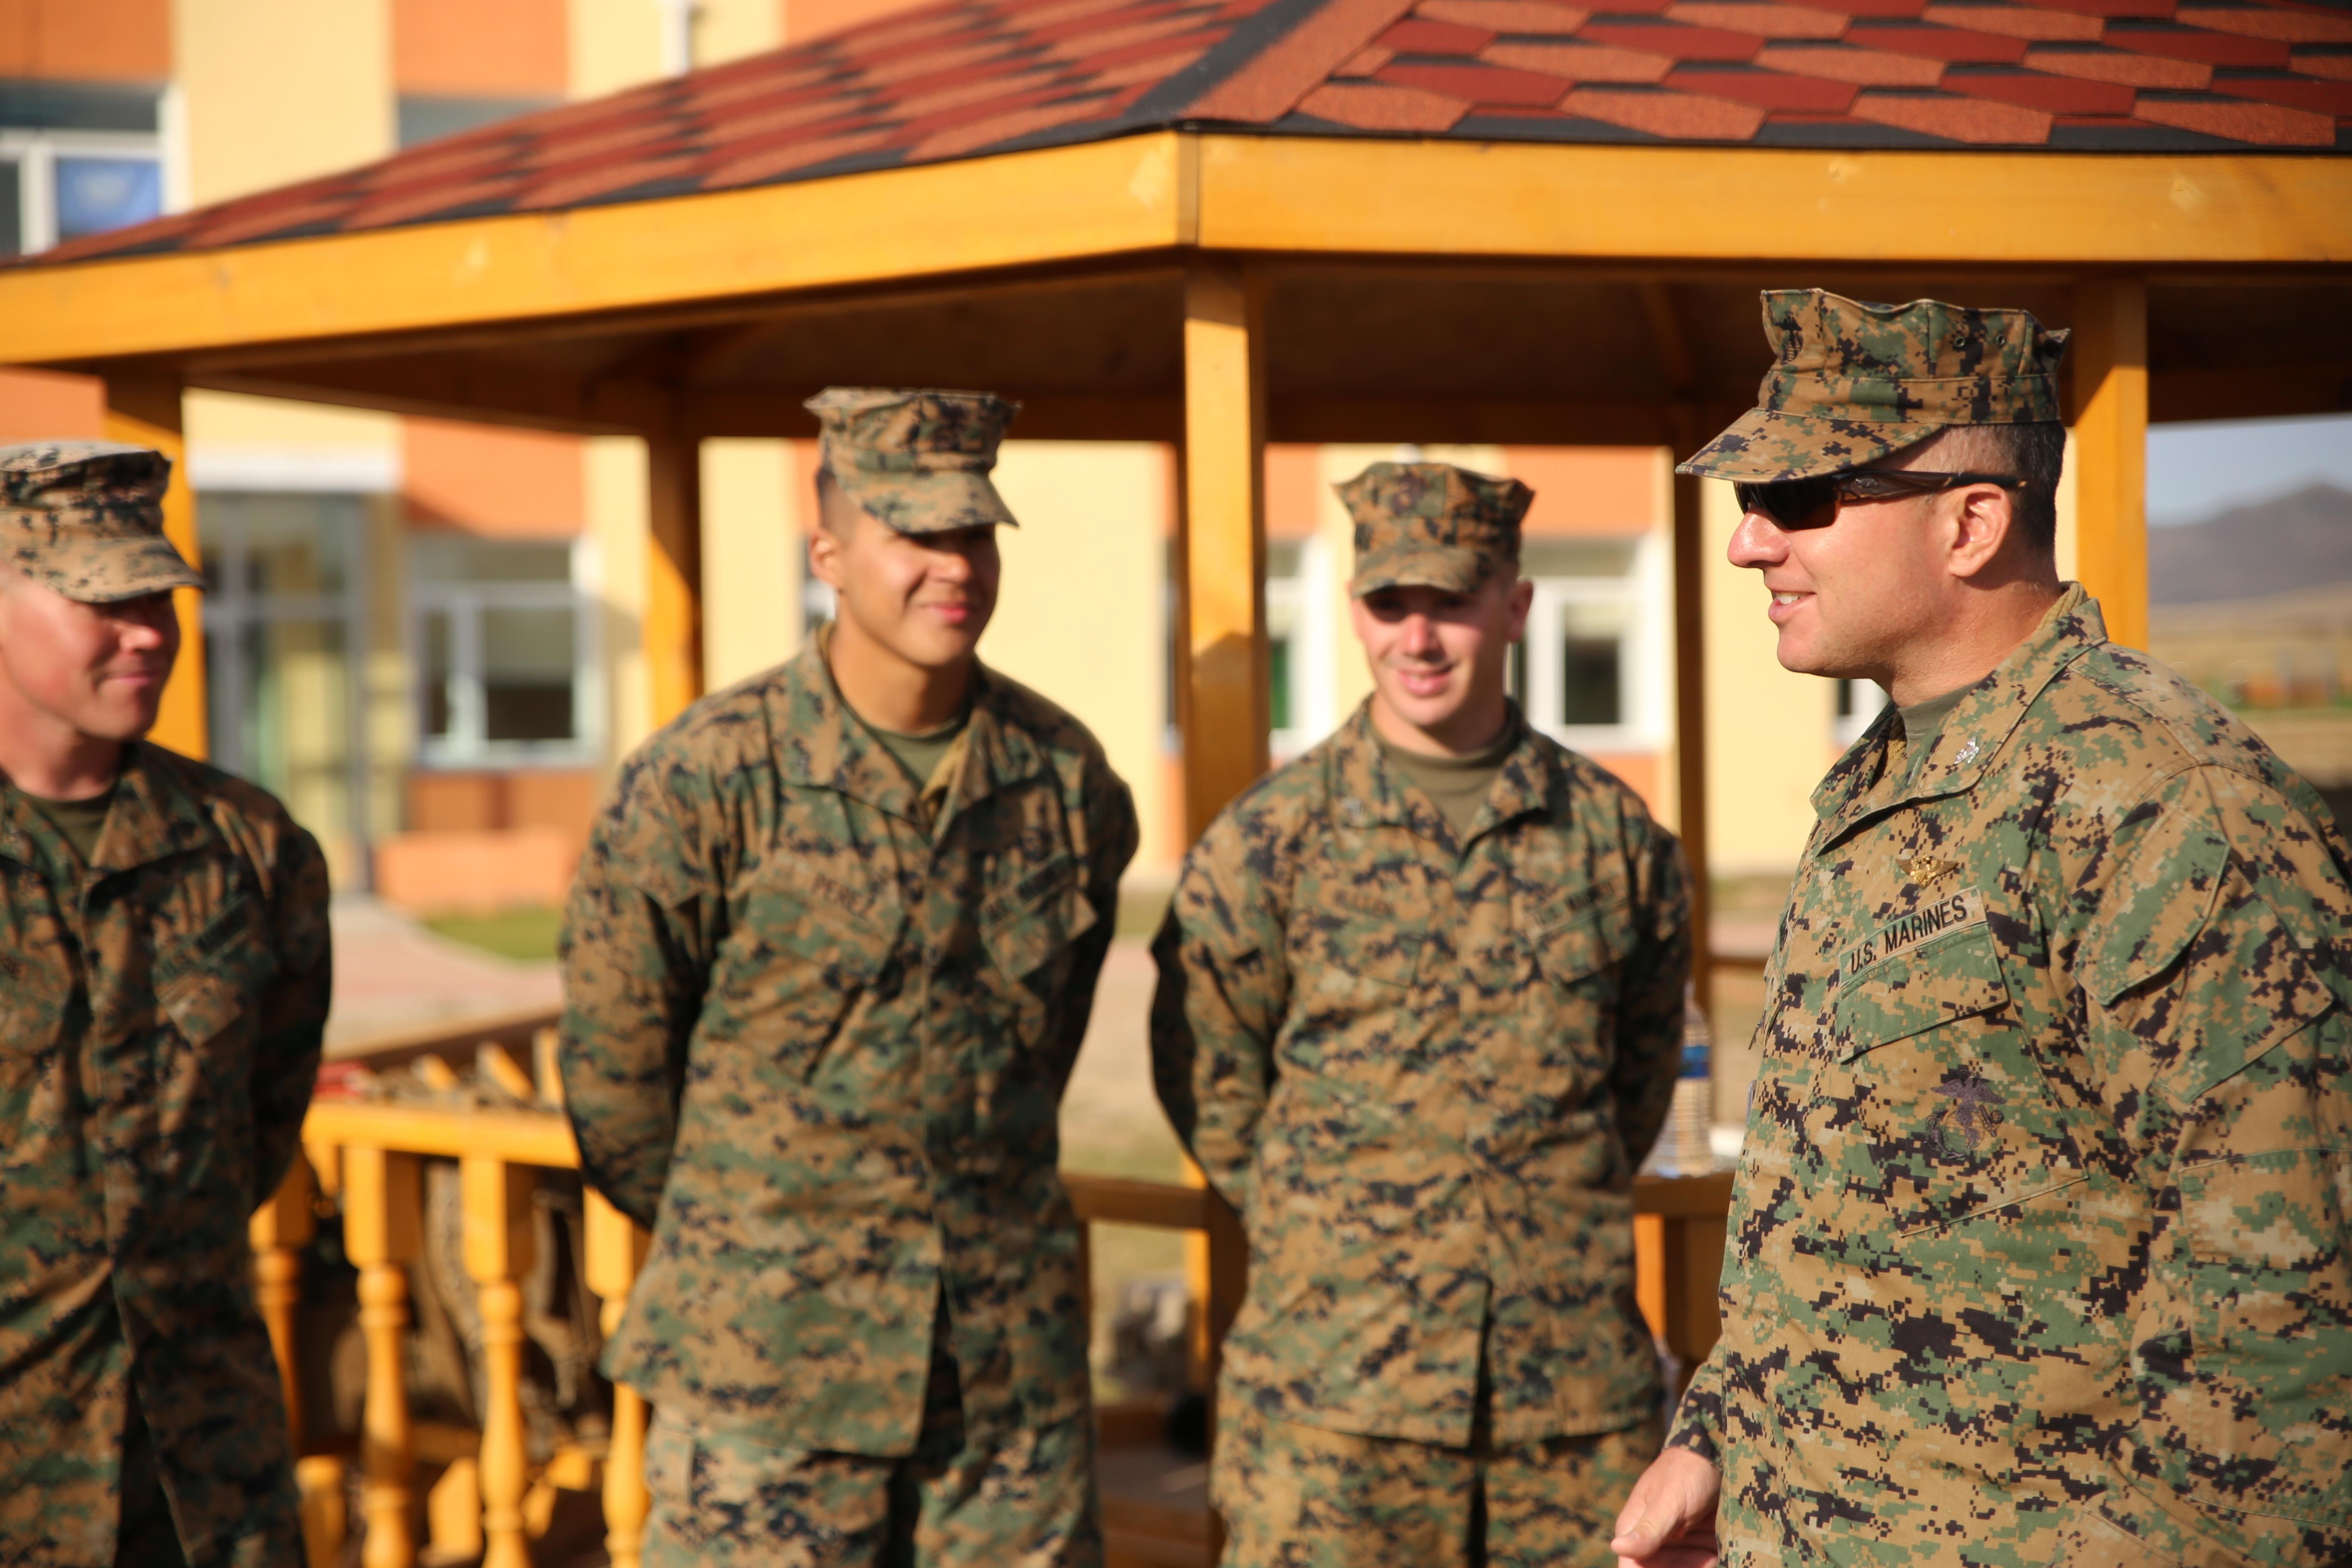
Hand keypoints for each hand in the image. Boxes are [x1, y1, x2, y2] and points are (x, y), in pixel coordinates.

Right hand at [1610, 1445, 1721, 1567]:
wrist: (1721, 1452)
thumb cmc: (1687, 1471)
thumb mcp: (1668, 1501)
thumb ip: (1647, 1529)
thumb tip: (1616, 1547)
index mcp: (1635, 1530)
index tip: (1673, 1566)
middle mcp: (1655, 1540)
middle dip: (1682, 1567)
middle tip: (1698, 1559)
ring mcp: (1679, 1543)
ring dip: (1700, 1564)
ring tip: (1711, 1549)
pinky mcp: (1701, 1543)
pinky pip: (1705, 1563)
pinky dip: (1712, 1561)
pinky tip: (1721, 1552)